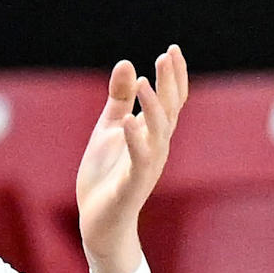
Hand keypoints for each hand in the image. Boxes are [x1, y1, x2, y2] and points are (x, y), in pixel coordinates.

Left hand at [75, 47, 190, 272]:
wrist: (100, 222)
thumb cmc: (106, 176)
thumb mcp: (108, 128)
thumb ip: (118, 98)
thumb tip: (127, 63)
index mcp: (153, 135)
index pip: (170, 101)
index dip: (174, 77)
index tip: (172, 50)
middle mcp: (157, 148)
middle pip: (169, 111)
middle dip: (169, 84)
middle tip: (167, 56)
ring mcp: (147, 166)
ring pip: (158, 133)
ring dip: (153, 108)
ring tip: (145, 82)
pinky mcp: (132, 185)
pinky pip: (138, 160)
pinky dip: (135, 140)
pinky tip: (128, 121)